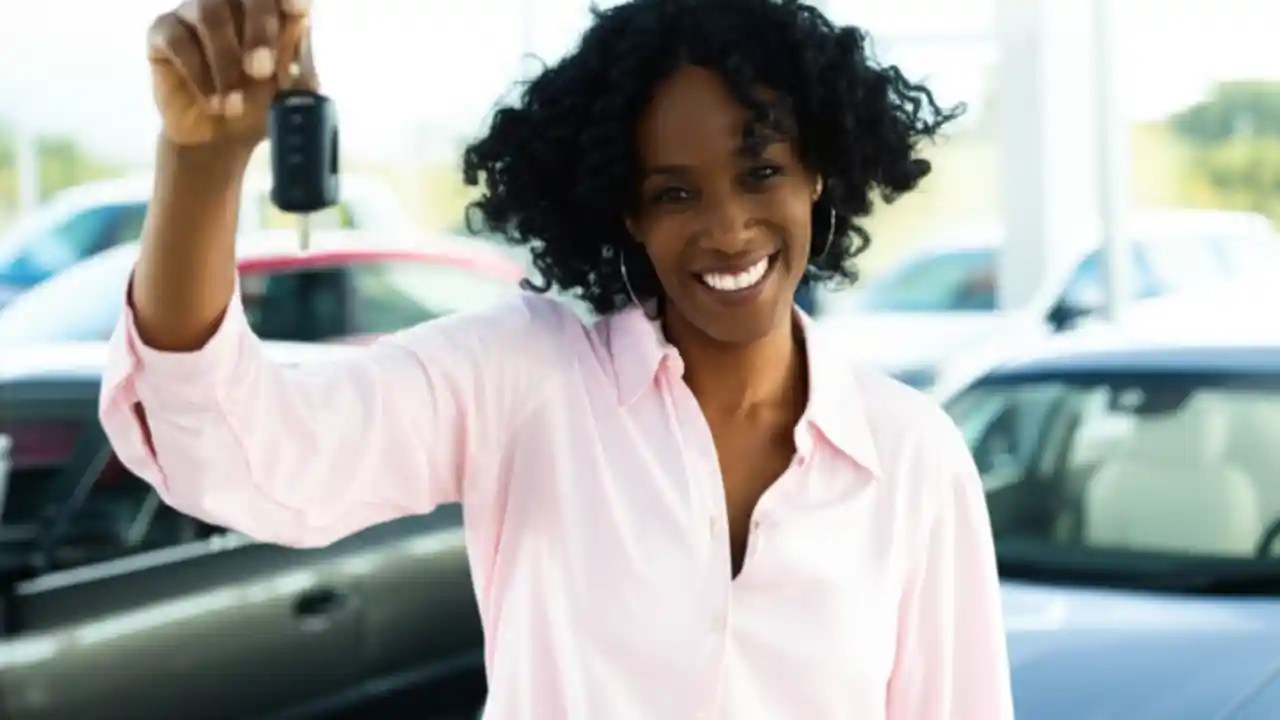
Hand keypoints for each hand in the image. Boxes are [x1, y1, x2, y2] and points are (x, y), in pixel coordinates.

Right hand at [147, 0, 318, 148]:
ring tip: (234, 104)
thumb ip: (296, 62)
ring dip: (225, 62)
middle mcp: (233, 3)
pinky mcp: (163, 31)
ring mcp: (195, 12)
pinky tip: (212, 103)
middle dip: (259, 30)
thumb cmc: (259, 108)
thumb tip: (301, 29)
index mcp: (272, 13)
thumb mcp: (286, 93)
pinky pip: (178, 39)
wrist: (220, 140)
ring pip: (209, 13)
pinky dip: (199, 75)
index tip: (297, 11)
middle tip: (261, 70)